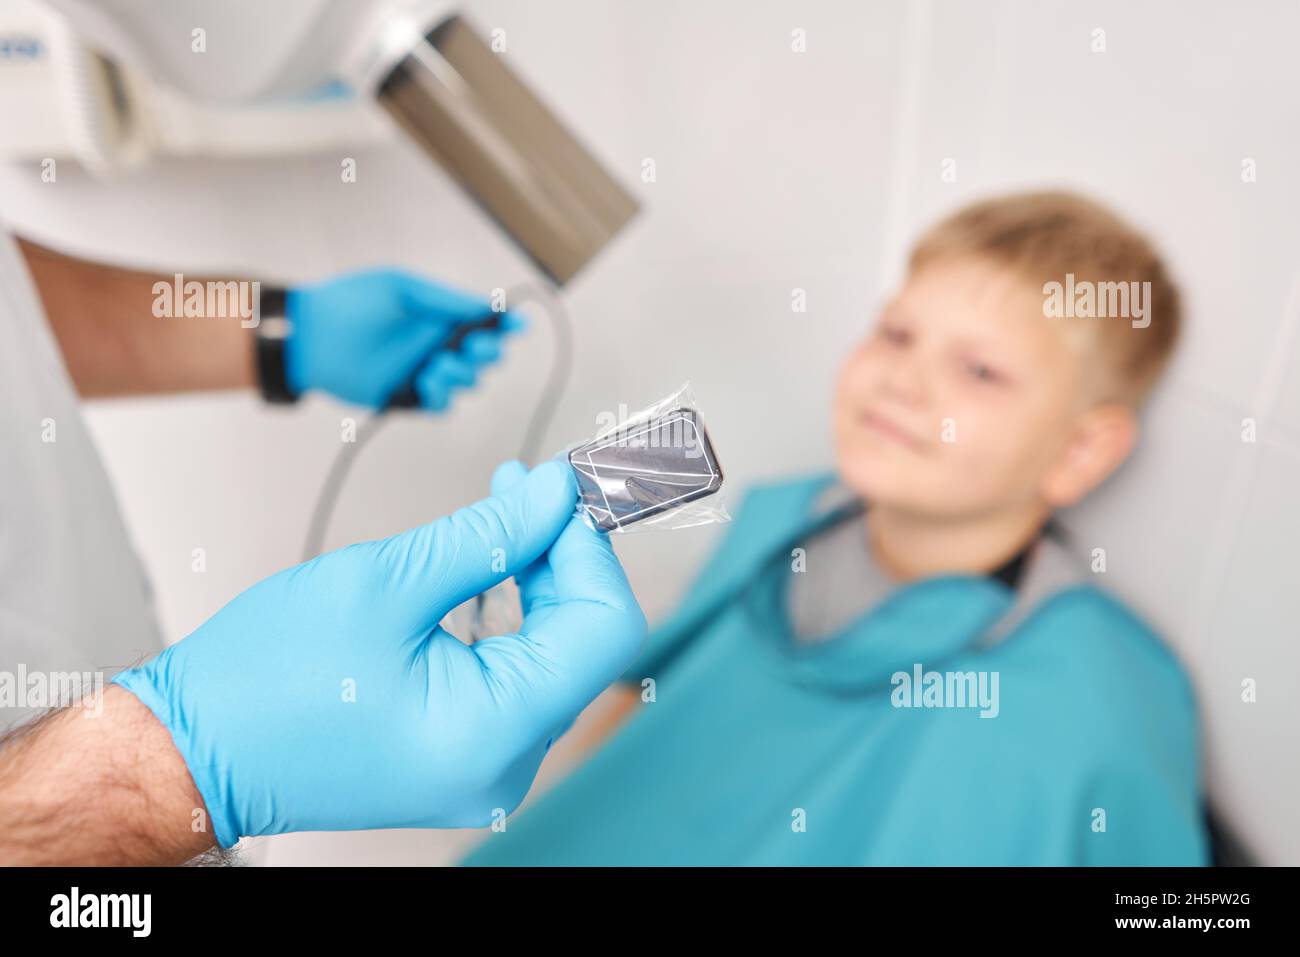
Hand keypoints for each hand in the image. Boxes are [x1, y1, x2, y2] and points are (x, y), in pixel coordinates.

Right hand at [111, 460, 645, 846]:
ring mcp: (489, 765)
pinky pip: (520, 676)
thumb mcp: (387, 581)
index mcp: (494, 730)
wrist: (194, 749)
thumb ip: (490, 535)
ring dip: (539, 580)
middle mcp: (506, 764)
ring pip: (556, 655)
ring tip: (502, 516)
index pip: (605, 628)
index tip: (558, 494)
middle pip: (585, 641)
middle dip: (562, 556)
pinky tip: (488, 570)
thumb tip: (555, 496)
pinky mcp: (467, 753)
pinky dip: (513, 616)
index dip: (589, 550)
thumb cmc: (265, 678)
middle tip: (523, 488)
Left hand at [285, 268, 521, 409]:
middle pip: (485, 356)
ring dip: (461, 374)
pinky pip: (442, 405)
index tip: (517, 326)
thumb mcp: (403, 289)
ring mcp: (424, 372)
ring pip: (468, 382)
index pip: (483, 322)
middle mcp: (436, 344)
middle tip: (474, 347)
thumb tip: (487, 306)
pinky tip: (426, 382)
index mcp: (438, 316)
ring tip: (436, 365)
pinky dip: (443, 395)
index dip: (505, 326)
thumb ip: (447, 300)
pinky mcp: (408, 397)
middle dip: (487, 352)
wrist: (311, 336)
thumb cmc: (352, 303)